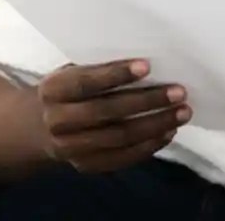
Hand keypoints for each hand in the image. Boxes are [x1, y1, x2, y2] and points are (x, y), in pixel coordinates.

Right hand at [37, 60, 191, 172]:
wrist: (41, 127)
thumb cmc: (71, 89)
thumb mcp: (74, 71)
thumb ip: (100, 67)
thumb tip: (149, 59)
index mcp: (53, 90)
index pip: (85, 83)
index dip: (116, 75)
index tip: (148, 65)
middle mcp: (58, 121)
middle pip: (107, 112)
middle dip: (147, 101)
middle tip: (179, 92)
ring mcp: (70, 148)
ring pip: (118, 138)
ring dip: (155, 125)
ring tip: (183, 112)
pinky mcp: (85, 166)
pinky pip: (121, 158)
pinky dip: (149, 146)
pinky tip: (169, 131)